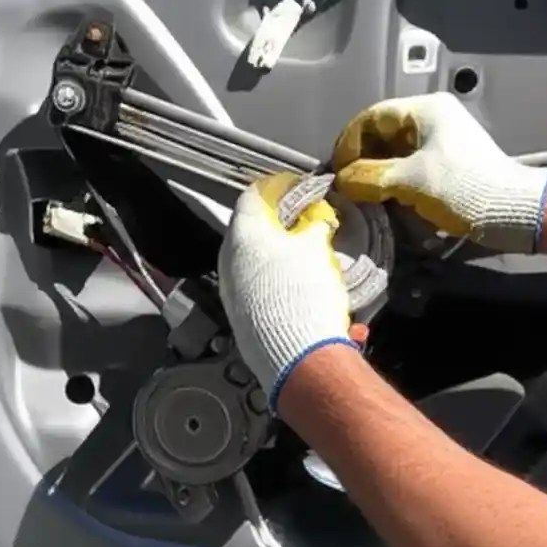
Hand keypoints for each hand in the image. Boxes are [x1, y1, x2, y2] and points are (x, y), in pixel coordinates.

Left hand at [218, 173, 356, 409]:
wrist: (297, 359)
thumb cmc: (303, 294)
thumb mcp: (317, 247)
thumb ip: (314, 223)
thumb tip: (314, 215)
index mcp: (243, 234)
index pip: (256, 194)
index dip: (281, 186)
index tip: (301, 188)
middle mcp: (229, 261)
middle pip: (255, 230)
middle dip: (283, 224)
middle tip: (309, 220)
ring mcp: (232, 292)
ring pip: (259, 262)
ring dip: (285, 255)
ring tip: (313, 256)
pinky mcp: (242, 318)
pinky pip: (263, 291)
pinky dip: (284, 284)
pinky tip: (310, 292)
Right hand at [332, 92, 546, 253]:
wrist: (513, 212)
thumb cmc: (463, 188)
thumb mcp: (410, 181)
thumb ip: (369, 177)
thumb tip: (342, 181)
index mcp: (425, 110)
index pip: (372, 117)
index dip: (349, 143)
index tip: (338, 171)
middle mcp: (433, 119)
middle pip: (382, 134)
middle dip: (362, 161)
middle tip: (348, 187)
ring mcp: (442, 141)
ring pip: (395, 152)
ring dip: (377, 174)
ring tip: (365, 196)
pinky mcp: (448, 164)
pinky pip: (410, 166)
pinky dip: (395, 182)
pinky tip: (387, 200)